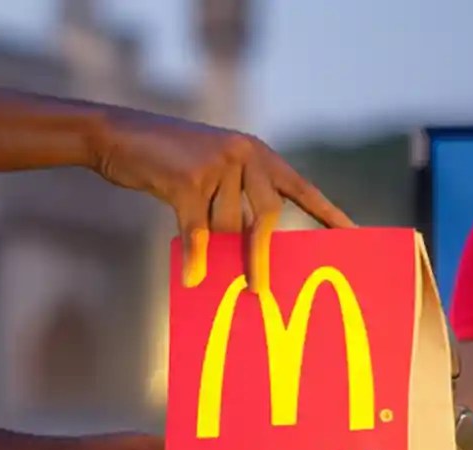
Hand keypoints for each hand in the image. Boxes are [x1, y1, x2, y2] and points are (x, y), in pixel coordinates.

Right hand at [88, 109, 354, 294]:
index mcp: (259, 155)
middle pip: (267, 214)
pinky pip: (198, 230)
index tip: (354, 236)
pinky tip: (194, 277)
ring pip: (225, 224)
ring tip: (196, 252)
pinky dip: (195, 257)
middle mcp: (245, 154)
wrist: (119, 135)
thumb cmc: (168, 165)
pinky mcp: (188, 178)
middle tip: (259, 291)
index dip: (328, 214)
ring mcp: (217, 163)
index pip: (301, 189)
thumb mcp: (211, 179)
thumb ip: (234, 207)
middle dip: (261, 255)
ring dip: (211, 245)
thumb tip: (250, 259)